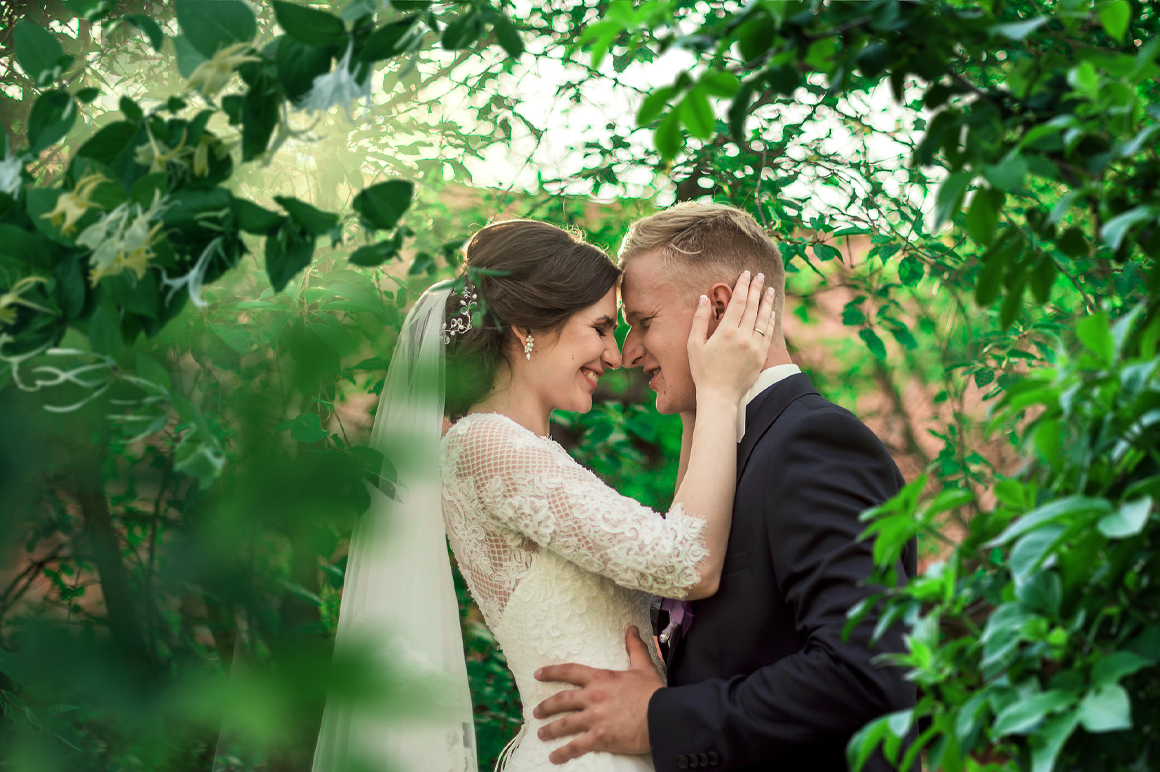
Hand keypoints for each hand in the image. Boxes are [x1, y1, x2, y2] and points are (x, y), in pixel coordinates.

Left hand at [532, 626, 662, 762]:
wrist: (663, 717)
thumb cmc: (654, 692)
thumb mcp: (643, 666)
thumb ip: (634, 647)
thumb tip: (631, 629)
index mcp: (601, 678)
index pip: (570, 672)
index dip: (552, 672)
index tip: (538, 674)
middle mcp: (593, 697)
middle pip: (562, 701)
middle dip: (546, 706)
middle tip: (536, 711)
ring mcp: (594, 718)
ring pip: (564, 724)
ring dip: (550, 730)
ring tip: (541, 734)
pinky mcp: (600, 738)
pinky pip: (576, 746)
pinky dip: (563, 752)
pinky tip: (554, 757)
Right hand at [687, 271, 776, 404]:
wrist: (719, 396)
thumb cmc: (702, 371)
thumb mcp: (694, 344)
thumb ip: (700, 319)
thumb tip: (704, 298)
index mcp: (726, 332)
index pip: (738, 302)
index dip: (743, 286)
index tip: (746, 274)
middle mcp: (743, 336)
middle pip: (753, 306)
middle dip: (757, 289)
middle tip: (760, 276)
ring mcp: (755, 347)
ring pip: (763, 319)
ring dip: (767, 302)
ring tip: (770, 289)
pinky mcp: (761, 357)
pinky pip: (768, 334)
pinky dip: (771, 321)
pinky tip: (771, 313)